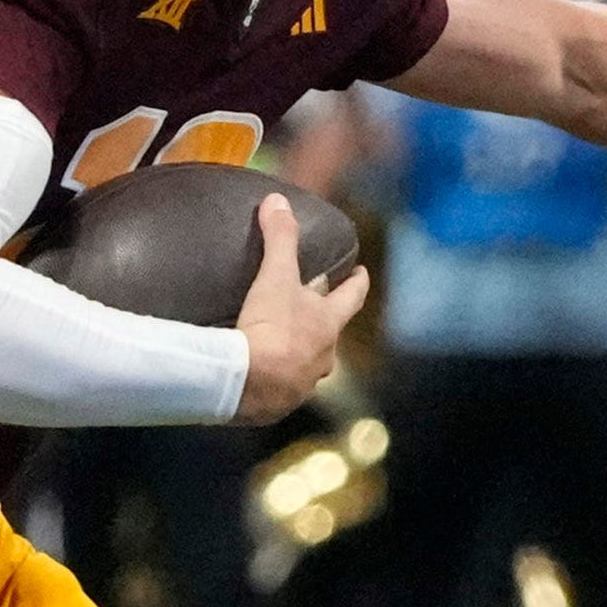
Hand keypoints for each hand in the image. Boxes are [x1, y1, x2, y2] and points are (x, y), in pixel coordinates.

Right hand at [232, 194, 367, 425]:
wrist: (245, 382)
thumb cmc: (271, 327)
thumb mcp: (275, 277)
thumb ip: (279, 238)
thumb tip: (277, 200)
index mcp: (329, 324)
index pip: (352, 298)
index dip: (357, 283)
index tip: (362, 272)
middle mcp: (324, 356)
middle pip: (329, 334)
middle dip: (322, 321)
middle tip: (311, 307)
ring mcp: (302, 385)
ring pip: (306, 364)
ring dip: (297, 353)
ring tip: (278, 342)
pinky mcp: (277, 406)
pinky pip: (279, 388)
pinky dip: (272, 378)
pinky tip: (257, 372)